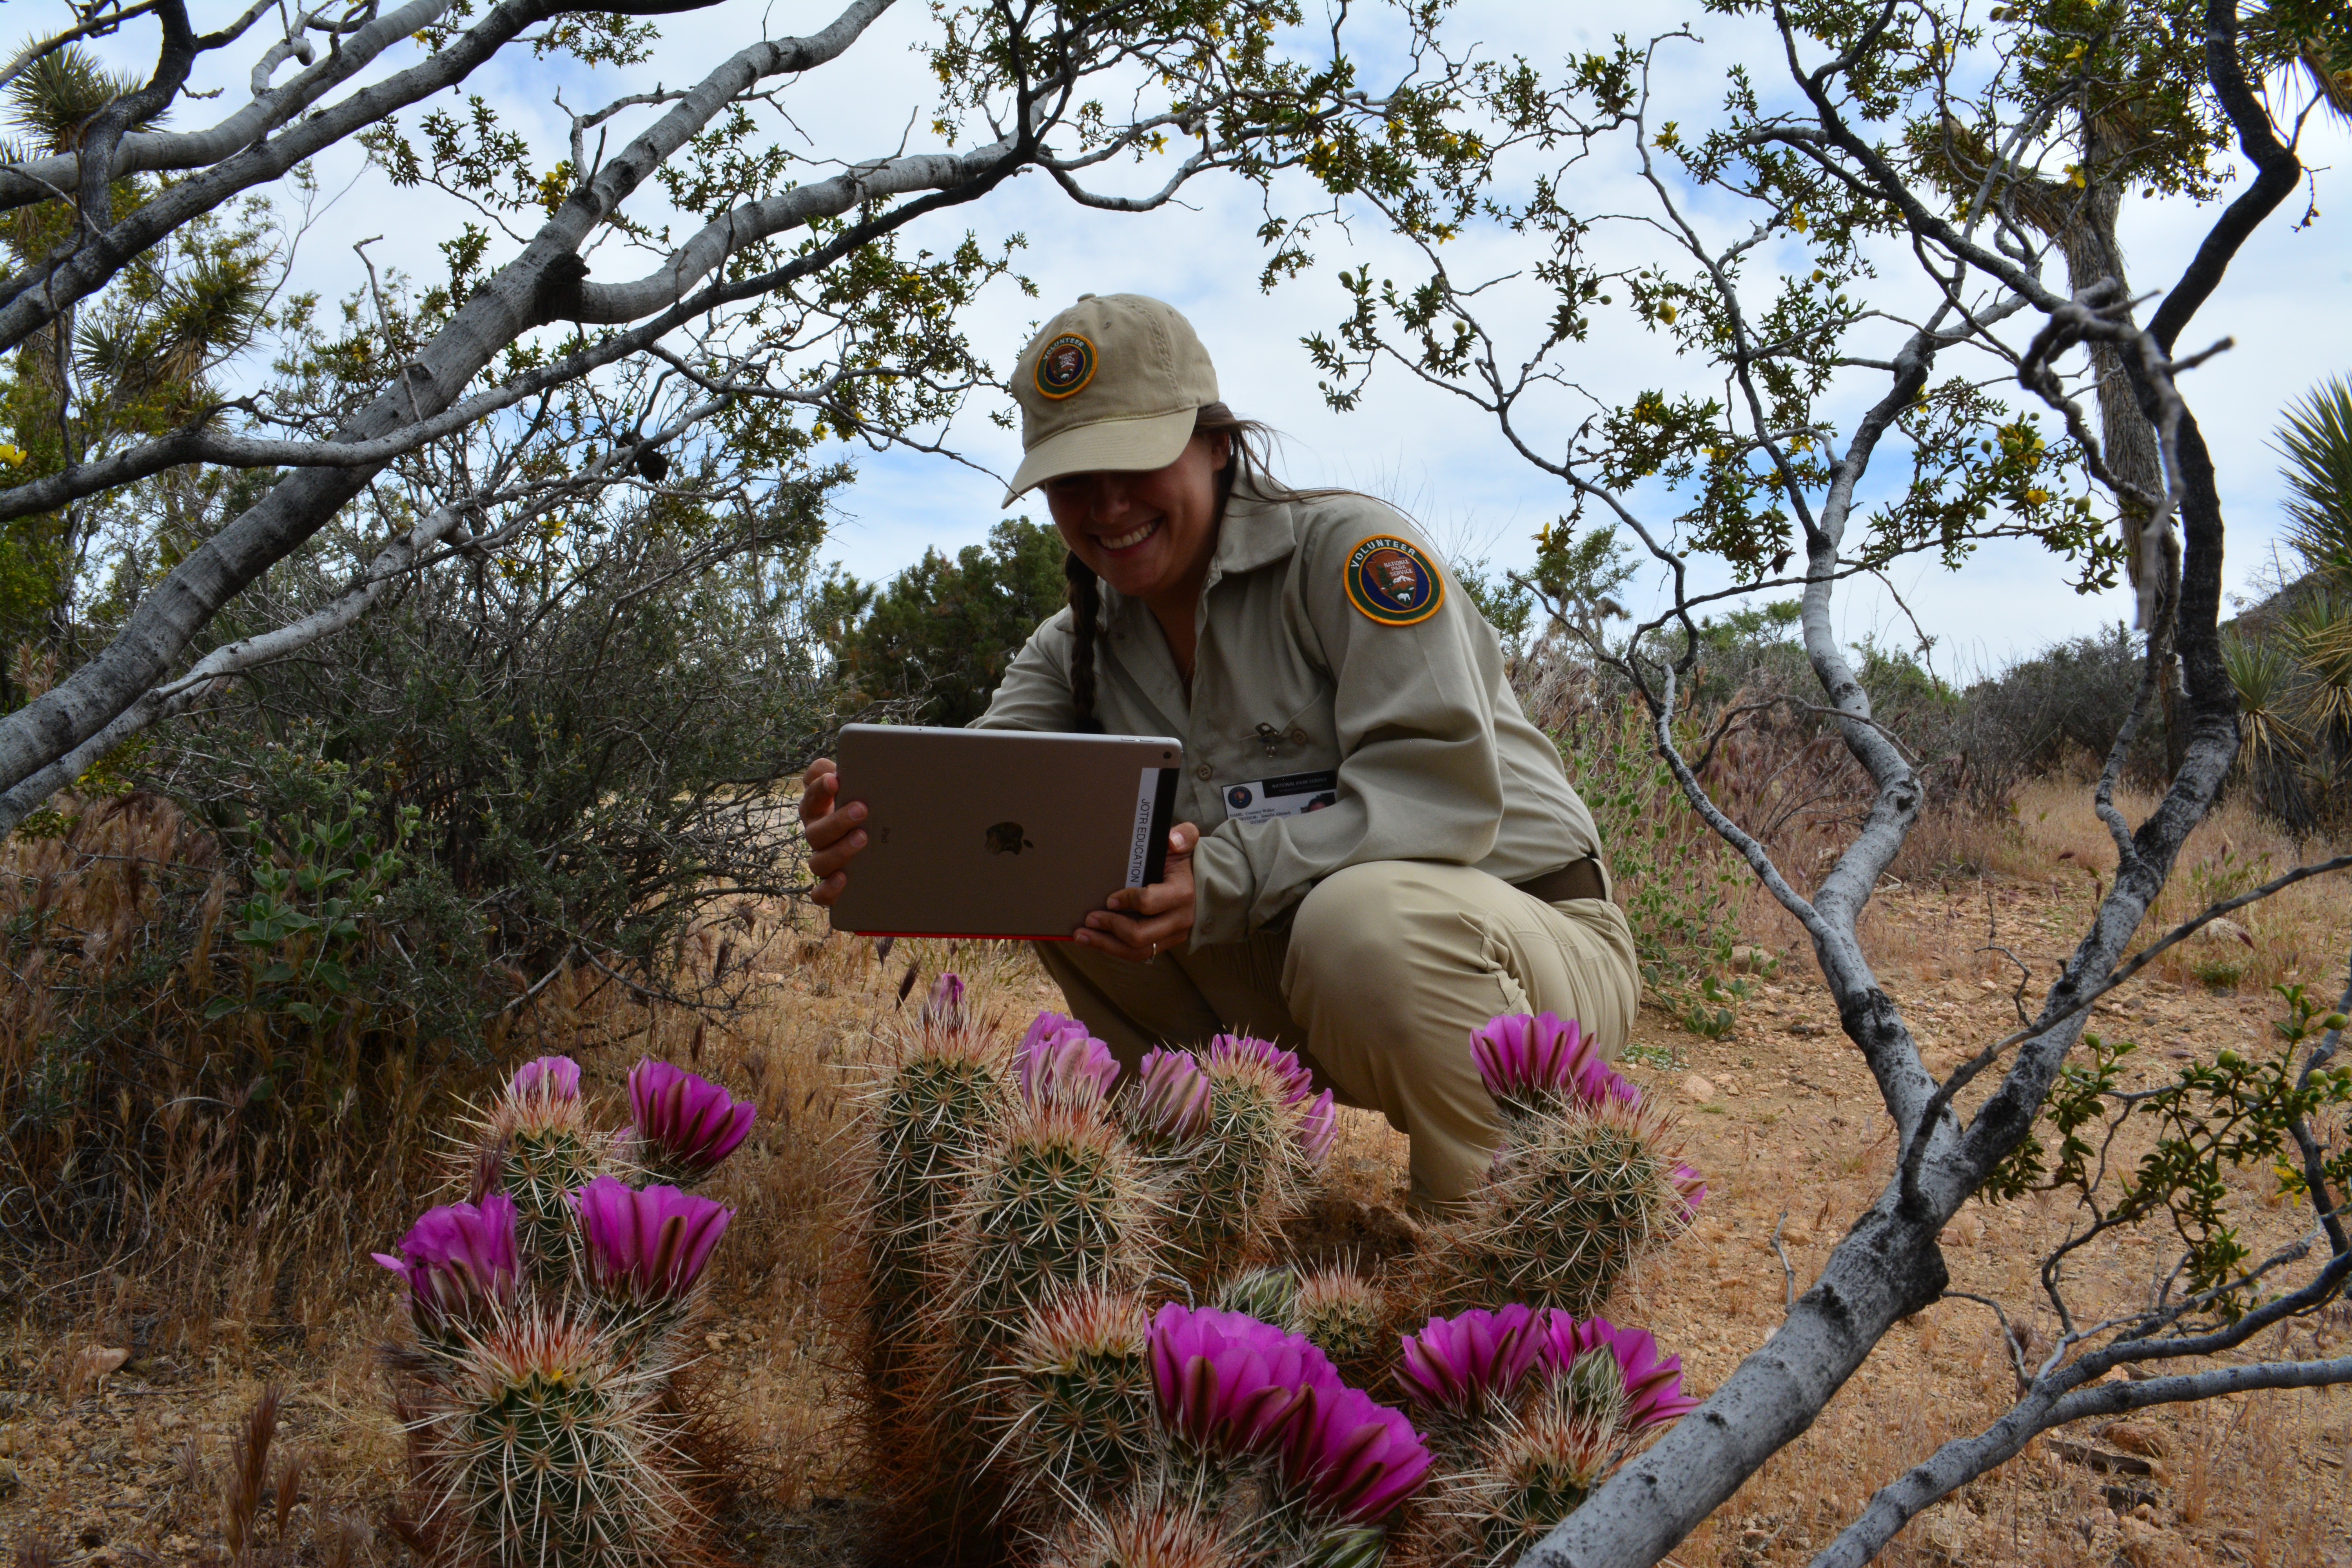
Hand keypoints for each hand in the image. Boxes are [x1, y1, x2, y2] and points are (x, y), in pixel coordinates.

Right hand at [798, 756, 867, 906]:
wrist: (885, 853)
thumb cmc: (870, 813)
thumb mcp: (865, 792)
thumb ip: (855, 775)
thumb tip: (849, 765)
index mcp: (820, 811)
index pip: (812, 795)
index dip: (818, 787)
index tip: (835, 779)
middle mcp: (817, 836)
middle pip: (815, 831)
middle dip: (837, 820)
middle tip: (862, 809)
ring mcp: (823, 862)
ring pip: (818, 862)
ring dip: (838, 851)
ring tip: (862, 839)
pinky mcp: (830, 888)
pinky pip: (820, 894)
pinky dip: (827, 888)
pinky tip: (843, 879)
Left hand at [1075, 822, 1199, 962]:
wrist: (1205, 884)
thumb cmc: (1186, 862)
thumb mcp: (1187, 843)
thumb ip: (1184, 836)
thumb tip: (1171, 840)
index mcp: (1182, 893)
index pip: (1149, 903)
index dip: (1127, 901)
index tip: (1109, 898)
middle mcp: (1179, 919)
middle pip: (1140, 935)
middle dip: (1110, 927)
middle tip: (1089, 918)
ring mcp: (1172, 935)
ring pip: (1137, 951)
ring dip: (1106, 945)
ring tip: (1081, 936)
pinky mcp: (1164, 943)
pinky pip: (1139, 954)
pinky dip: (1113, 949)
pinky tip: (1094, 941)